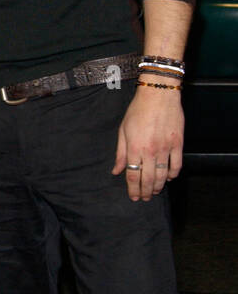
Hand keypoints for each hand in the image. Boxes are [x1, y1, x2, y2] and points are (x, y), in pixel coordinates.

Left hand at [112, 83, 183, 200]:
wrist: (158, 94)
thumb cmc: (138, 110)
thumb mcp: (123, 130)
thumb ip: (120, 153)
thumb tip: (116, 171)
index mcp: (134, 148)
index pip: (133, 176)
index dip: (133, 189)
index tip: (133, 197)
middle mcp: (150, 151)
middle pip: (148, 179)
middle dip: (145, 192)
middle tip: (144, 198)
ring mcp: (165, 148)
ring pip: (163, 175)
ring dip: (159, 186)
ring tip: (155, 191)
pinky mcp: (177, 143)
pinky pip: (176, 165)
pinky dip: (173, 174)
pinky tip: (169, 178)